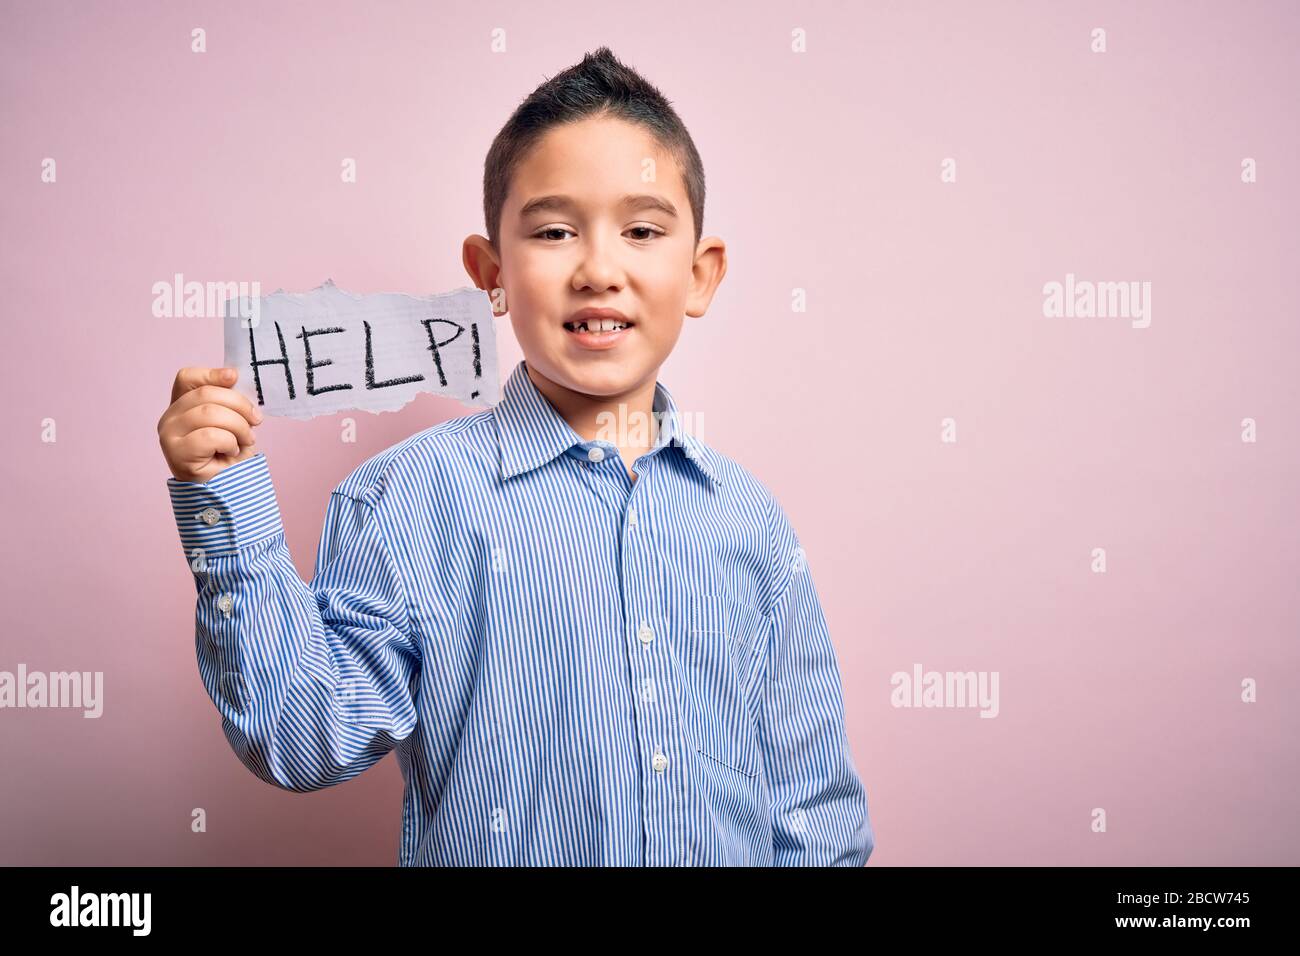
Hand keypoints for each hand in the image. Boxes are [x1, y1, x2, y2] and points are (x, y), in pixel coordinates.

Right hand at [157, 367, 263, 482]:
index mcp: (181, 406)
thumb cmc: (229, 454)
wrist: (227, 489)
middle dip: (240, 406)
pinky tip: (231, 452)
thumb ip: (228, 399)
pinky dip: (229, 443)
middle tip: (256, 421)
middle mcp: (169, 418)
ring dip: (239, 427)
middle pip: (205, 394)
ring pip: (210, 413)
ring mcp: (168, 436)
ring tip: (246, 441)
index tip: (235, 377)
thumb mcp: (233, 420)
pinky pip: (210, 436)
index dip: (212, 374)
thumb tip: (233, 374)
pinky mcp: (176, 454)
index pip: (187, 378)